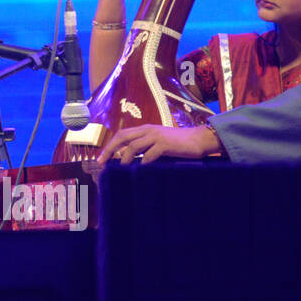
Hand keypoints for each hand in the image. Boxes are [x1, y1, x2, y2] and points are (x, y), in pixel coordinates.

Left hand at [97, 124, 222, 164]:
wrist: (200, 139)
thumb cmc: (179, 143)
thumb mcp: (158, 141)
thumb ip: (145, 147)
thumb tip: (129, 159)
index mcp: (145, 129)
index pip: (121, 135)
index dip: (109, 146)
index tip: (101, 158)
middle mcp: (148, 130)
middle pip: (122, 138)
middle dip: (109, 150)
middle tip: (101, 163)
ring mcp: (156, 136)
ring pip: (132, 147)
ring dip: (124, 159)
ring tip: (120, 170)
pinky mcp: (165, 144)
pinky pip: (149, 155)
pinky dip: (142, 163)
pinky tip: (140, 171)